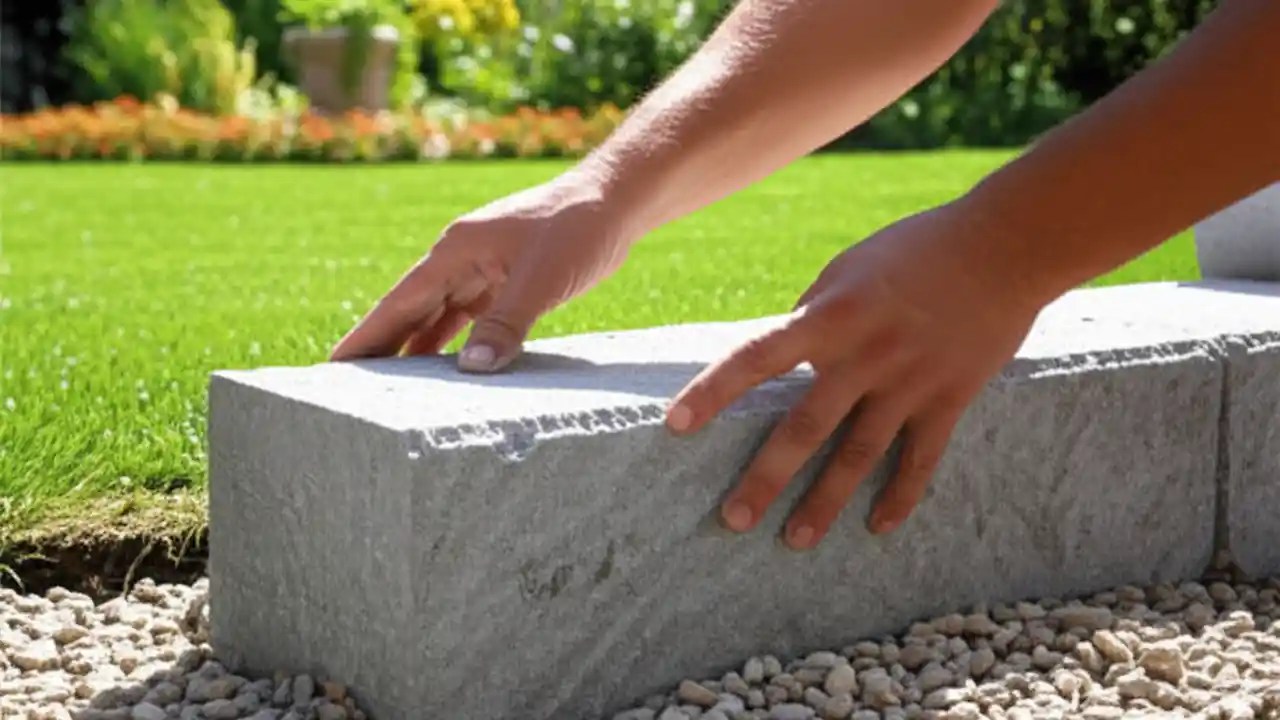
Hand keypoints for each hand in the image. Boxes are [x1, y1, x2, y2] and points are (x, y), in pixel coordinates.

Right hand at [331, 171, 630, 368]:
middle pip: (410, 310)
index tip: (335, 365)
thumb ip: (507, 324)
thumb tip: (473, 371)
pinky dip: (453, 341)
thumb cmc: (579, 229)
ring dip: (415, 348)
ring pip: (437, 315)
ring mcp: (482, 268)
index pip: (399, 302)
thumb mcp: (542, 280)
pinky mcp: (506, 280)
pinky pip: (468, 316)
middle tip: (351, 390)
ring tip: (389, 389)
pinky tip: (446, 369)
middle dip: (381, 348)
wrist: (616, 200)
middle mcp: (460, 258)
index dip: (367, 336)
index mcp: (456, 250)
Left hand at [665, 202, 1050, 548]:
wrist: (1003, 246)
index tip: (674, 425)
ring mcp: (909, 381)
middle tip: (732, 520)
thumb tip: (775, 357)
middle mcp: (865, 354)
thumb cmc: (913, 250)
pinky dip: (900, 496)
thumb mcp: (847, 269)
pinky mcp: (950, 398)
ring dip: (825, 503)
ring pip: (859, 455)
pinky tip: (877, 527)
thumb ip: (810, 316)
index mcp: (830, 315)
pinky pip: (921, 459)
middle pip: (805, 426)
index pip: (757, 356)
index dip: (713, 390)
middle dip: (766, 478)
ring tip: (795, 541)